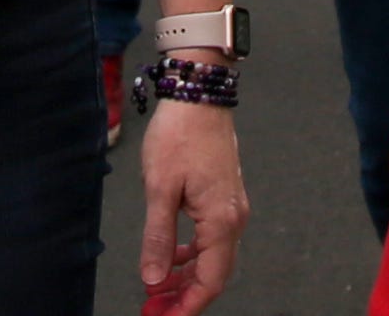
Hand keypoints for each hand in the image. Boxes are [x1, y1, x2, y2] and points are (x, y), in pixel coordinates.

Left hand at [133, 80, 247, 314]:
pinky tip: (172, 256)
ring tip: (158, 287)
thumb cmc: (179, 135)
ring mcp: (232, 207)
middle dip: (185, 296)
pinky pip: (212, 239)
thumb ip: (159, 238)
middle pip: (215, 274)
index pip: (210, 280)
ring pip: (214, 257)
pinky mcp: (225, 196)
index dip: (187, 306)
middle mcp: (234, 218)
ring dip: (188, 276)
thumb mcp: (160, 189)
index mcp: (221, 220)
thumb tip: (153, 278)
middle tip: (155, 309)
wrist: (199, 93)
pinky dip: (193, 254)